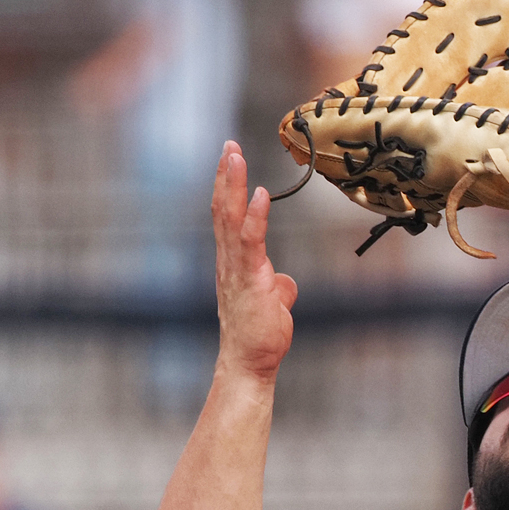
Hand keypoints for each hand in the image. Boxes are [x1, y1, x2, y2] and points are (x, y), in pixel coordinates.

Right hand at [210, 142, 299, 383]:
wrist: (249, 363)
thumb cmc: (259, 336)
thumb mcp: (273, 305)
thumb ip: (277, 288)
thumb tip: (285, 284)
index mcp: (234, 263)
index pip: (227, 218)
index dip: (228, 188)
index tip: (231, 160)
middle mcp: (229, 261)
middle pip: (222, 210)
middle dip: (226, 176)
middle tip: (229, 145)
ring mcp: (236, 270)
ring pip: (230, 219)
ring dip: (233, 186)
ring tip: (235, 156)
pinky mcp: (249, 280)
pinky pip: (250, 242)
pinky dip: (255, 216)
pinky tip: (261, 194)